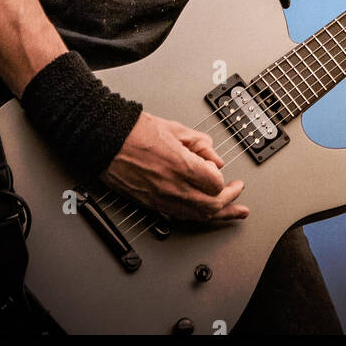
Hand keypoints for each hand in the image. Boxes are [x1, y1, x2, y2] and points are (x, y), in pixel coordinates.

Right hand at [102, 112, 247, 222]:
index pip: (216, 184)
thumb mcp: (176, 129)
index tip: (220, 170)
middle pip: (211, 205)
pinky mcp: (151, 204)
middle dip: (229, 201)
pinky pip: (180, 216)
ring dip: (218, 215)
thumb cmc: (136, 131)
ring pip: (197, 216)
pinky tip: (204, 214)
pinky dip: (197, 216)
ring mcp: (161, 198)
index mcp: (181, 165)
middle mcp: (173, 187)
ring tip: (232, 213)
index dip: (222, 177)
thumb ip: (200, 145)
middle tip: (238, 193)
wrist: (107, 141)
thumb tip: (214, 158)